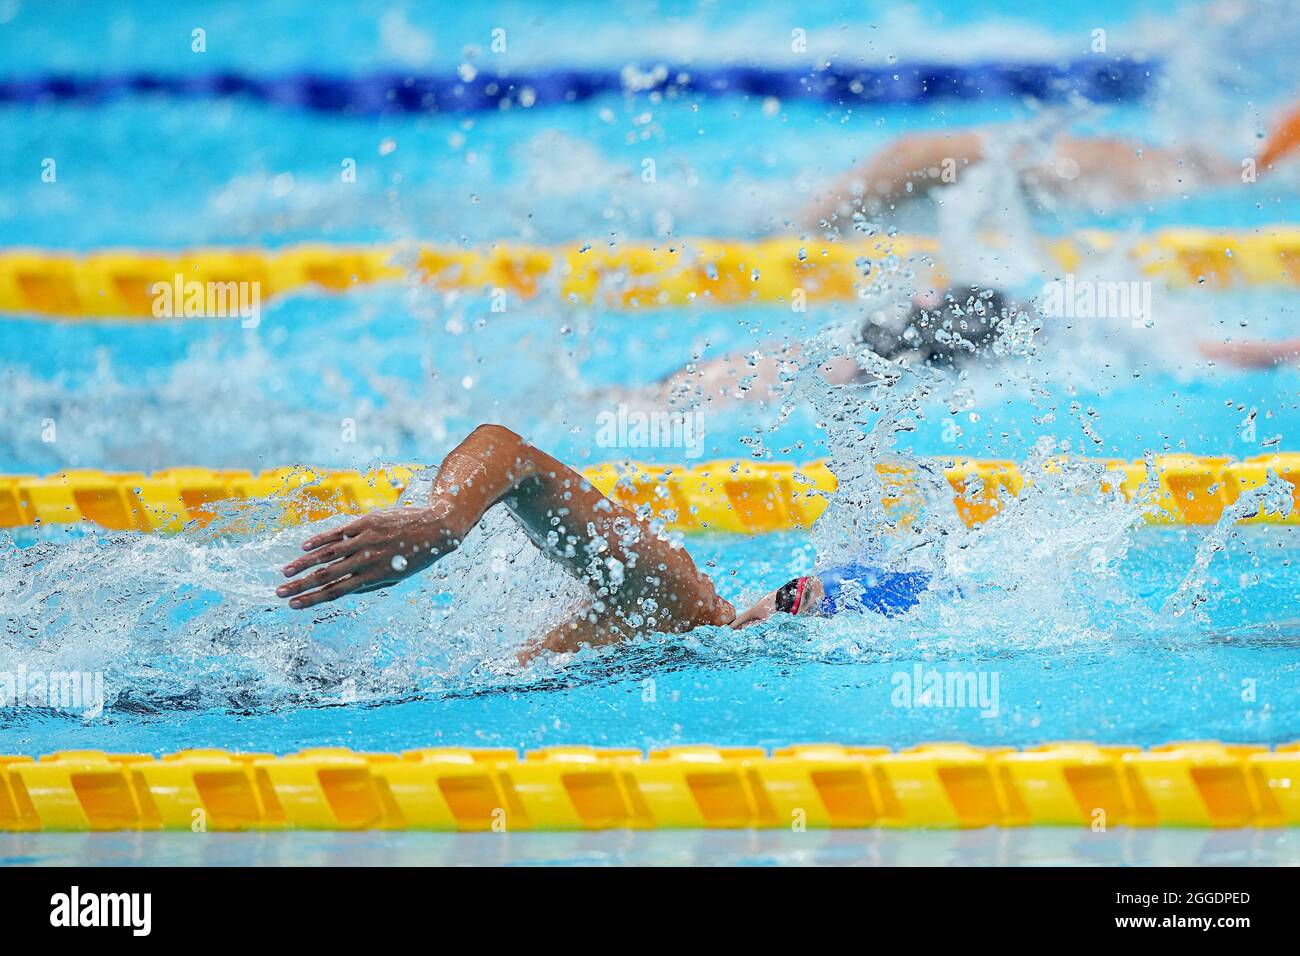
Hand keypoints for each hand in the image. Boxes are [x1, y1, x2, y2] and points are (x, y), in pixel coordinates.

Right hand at [277, 504, 462, 609]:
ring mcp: (365, 540)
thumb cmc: (415, 556)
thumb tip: (344, 590)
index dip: (313, 599)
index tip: (294, 605)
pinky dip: (319, 540)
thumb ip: (370, 583)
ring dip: (303, 564)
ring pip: (327, 554)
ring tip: (286, 572)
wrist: (436, 527)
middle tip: (279, 593)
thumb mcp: (395, 576)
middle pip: (326, 576)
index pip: (336, 592)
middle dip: (300, 586)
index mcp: (374, 578)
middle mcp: (367, 560)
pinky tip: (304, 547)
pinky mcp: (366, 522)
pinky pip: (338, 533)